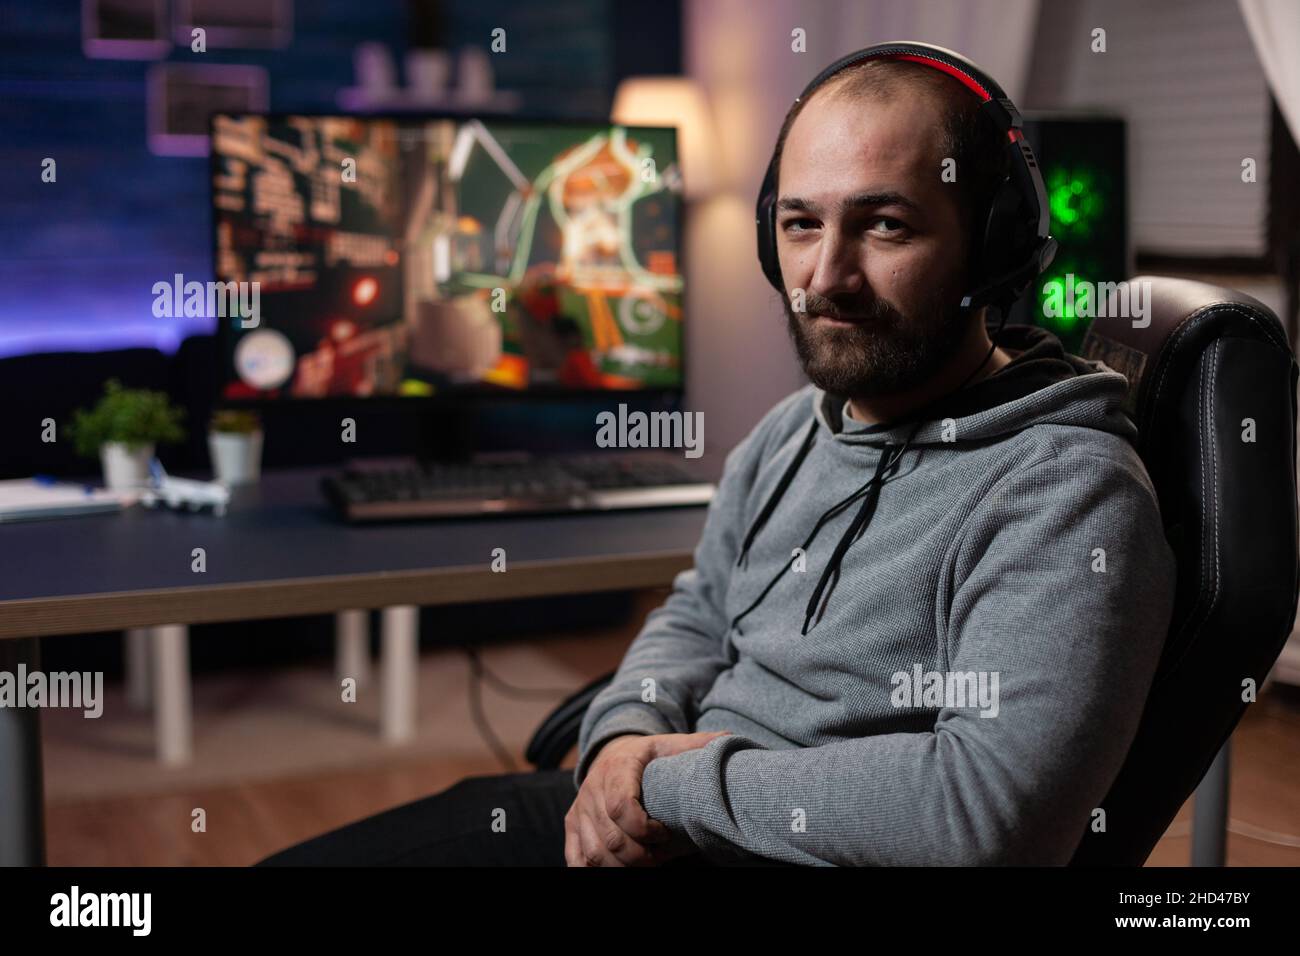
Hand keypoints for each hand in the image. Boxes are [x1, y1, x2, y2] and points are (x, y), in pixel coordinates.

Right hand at [565, 731, 728, 866]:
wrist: (609, 753)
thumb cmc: (646, 756)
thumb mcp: (668, 745)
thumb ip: (695, 744)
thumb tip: (729, 738)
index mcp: (617, 768)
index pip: (622, 807)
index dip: (645, 830)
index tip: (664, 834)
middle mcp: (592, 789)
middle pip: (611, 838)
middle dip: (639, 856)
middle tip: (660, 859)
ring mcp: (579, 809)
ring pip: (594, 854)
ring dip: (622, 867)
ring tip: (646, 865)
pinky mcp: (571, 825)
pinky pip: (576, 859)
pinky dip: (595, 871)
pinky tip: (619, 869)